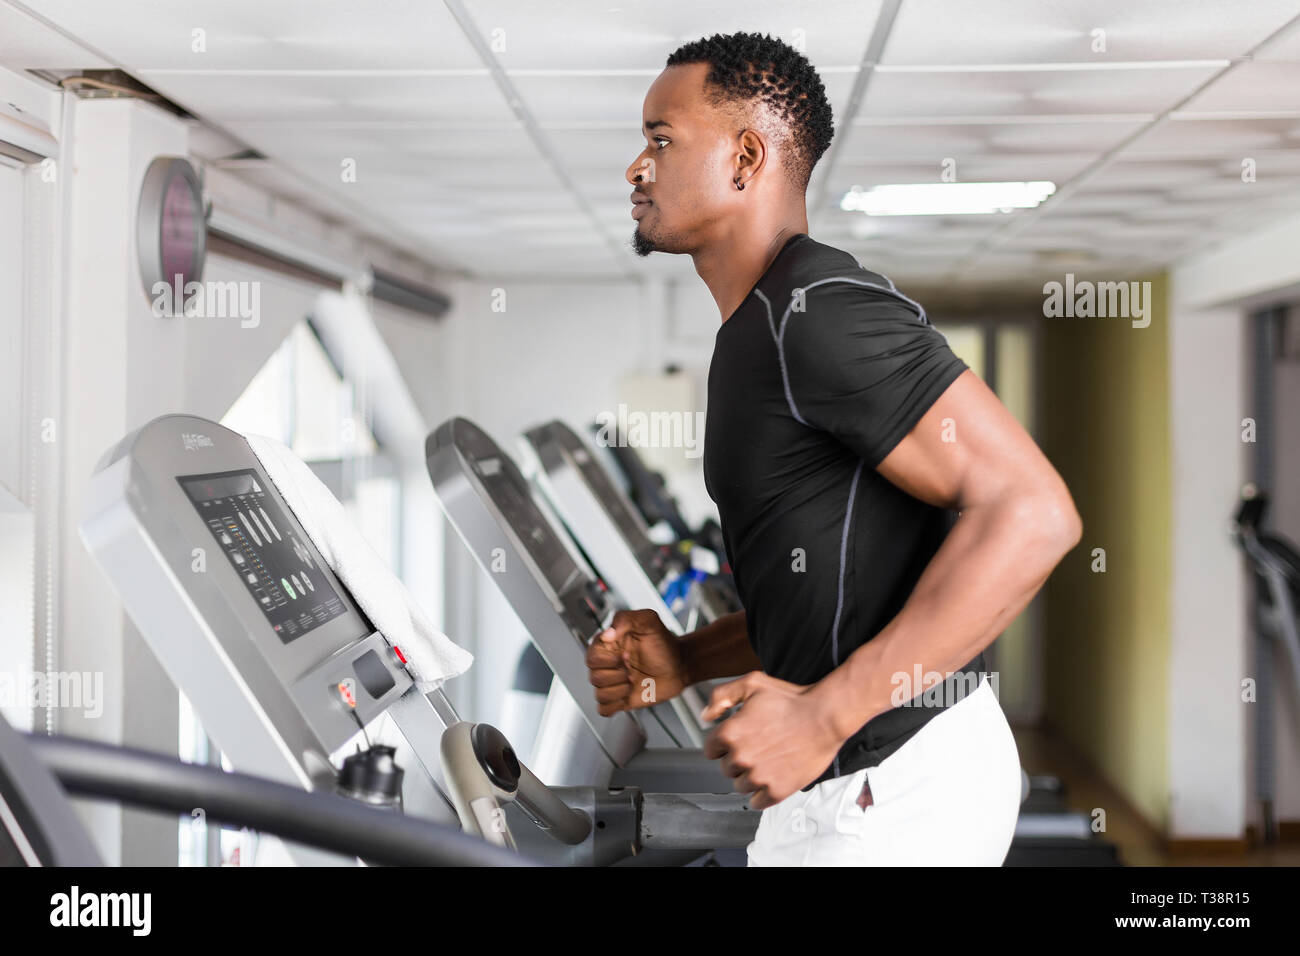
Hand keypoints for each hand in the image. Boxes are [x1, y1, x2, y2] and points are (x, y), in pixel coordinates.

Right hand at [586, 609, 689, 714]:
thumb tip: (607, 634)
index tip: (627, 654)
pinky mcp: (619, 699)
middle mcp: (608, 664)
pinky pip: (604, 709)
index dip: (609, 660)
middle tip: (633, 668)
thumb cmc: (664, 643)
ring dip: (620, 690)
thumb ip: (626, 619)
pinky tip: (629, 694)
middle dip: (617, 675)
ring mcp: (613, 683)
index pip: (591, 657)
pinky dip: (616, 704)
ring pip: (599, 694)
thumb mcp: (648, 621)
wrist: (680, 665)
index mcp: (608, 646)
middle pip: (594, 677)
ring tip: (634, 681)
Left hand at [701, 672, 845, 809]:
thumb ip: (722, 695)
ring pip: (740, 786)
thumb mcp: (752, 683)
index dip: (724, 744)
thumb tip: (705, 715)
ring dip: (750, 777)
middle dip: (738, 759)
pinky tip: (772, 778)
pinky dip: (762, 794)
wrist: (825, 717)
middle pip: (726, 769)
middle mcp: (740, 757)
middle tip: (759, 747)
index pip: (711, 750)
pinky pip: (756, 802)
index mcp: (729, 733)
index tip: (740, 739)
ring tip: (769, 760)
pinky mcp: (776, 791)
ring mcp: (758, 776)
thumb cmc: (791, 699)